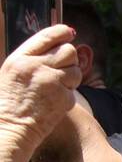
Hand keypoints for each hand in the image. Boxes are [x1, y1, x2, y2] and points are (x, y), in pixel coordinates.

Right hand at [0, 25, 80, 154]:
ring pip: (75, 70)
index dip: (62, 32)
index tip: (69, 33)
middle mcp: (37, 67)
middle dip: (69, 58)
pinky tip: (54, 102)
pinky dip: (67, 97)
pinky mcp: (62, 99)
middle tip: (63, 69)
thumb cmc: (7, 104)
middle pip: (68, 51)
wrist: (9, 130)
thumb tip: (52, 48)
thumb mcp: (11, 73)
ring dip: (71, 78)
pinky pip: (74, 91)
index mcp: (20, 59)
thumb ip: (30, 59)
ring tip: (58, 87)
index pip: (47, 36)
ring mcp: (51, 83)